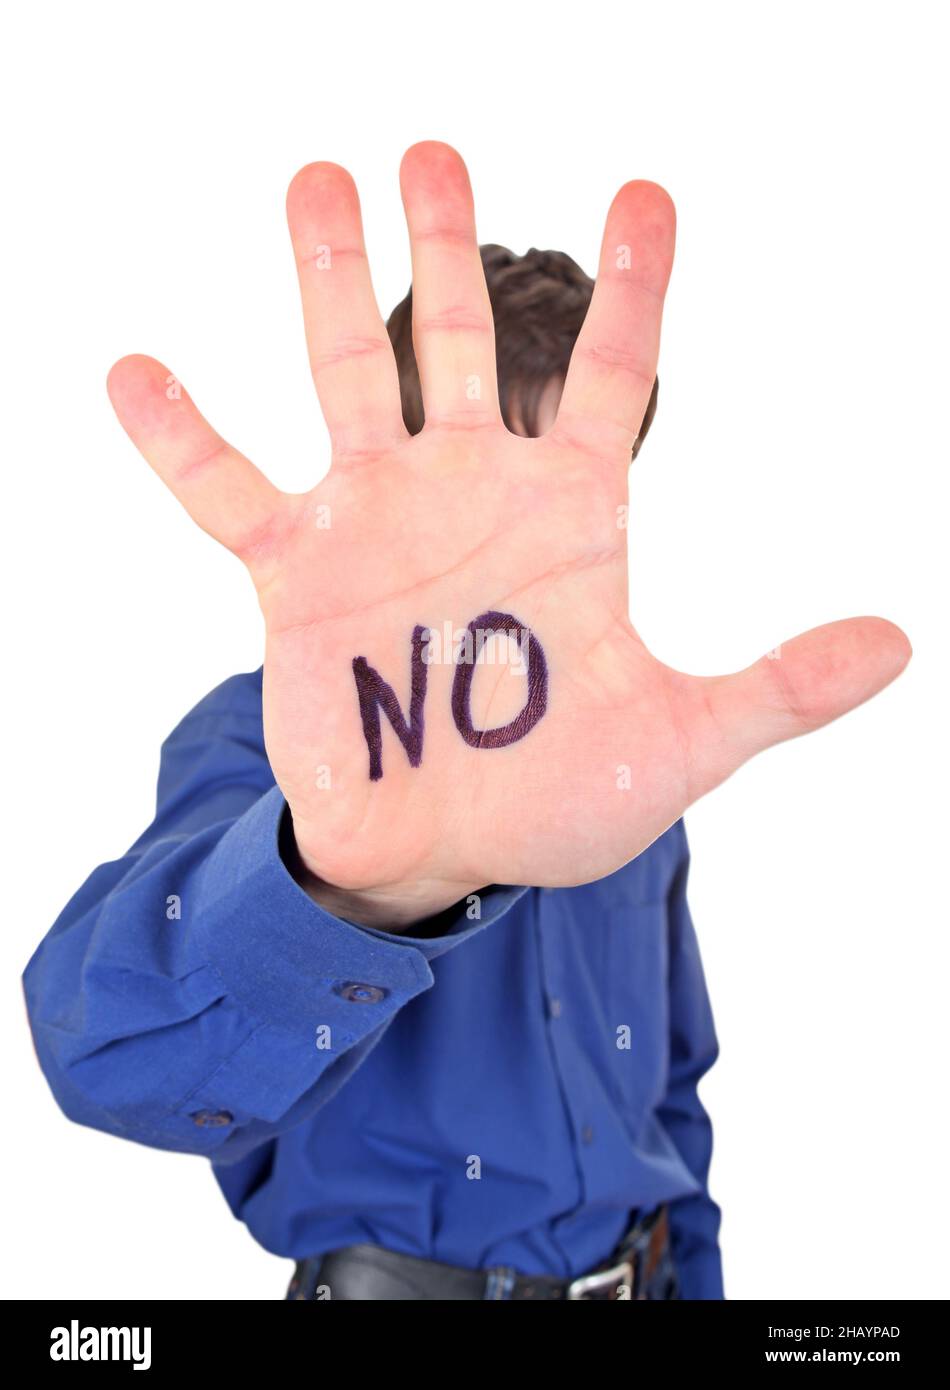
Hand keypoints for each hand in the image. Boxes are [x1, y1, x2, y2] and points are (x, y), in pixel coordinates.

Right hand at [106, 143, 910, 926]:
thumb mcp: (680, 746)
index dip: (637, 288)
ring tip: (317, 178)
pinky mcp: (295, 576)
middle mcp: (472, 494)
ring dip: (332, 283)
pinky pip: (227, 491)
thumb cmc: (554, 801)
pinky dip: (181, 439)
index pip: (618, 377)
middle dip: (453, 243)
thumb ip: (776, 690)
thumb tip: (896, 644)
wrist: (440, 853)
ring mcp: (378, 524)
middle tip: (434, 149)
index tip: (648, 193)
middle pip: (469, 341)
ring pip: (351, 376)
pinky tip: (135, 372)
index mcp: (572, 517)